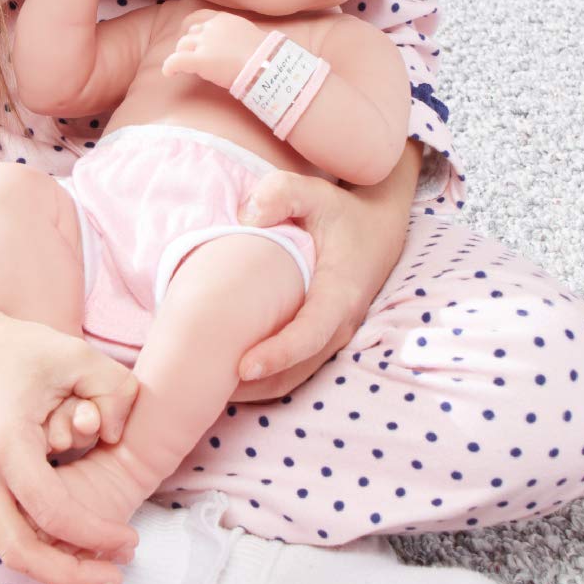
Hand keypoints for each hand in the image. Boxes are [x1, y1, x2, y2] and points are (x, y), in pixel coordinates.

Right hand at [0, 301, 141, 583]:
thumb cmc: (16, 347)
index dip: (97, 535)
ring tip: (96, 560)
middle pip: (22, 553)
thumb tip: (114, 438)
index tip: (130, 539)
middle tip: (113, 575)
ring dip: (51, 564)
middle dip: (71, 575)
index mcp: (6, 444)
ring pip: (7, 547)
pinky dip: (34, 539)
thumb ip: (114, 390)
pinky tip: (68, 532)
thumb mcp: (76, 353)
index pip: (56, 513)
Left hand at [161, 8, 265, 90]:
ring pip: (182, 46)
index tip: (193, 37)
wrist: (267, 65)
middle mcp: (212, 28)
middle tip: (194, 57)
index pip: (200, 17)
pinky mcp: (199, 60)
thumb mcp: (250, 35)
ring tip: (186, 67)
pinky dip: (169, 66)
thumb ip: (236, 35)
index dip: (193, 28)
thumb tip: (236, 45)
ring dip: (182, 55)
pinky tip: (168, 73)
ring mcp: (204, 43)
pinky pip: (176, 61)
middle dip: (190, 45)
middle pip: (190, 33)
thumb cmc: (265, 56)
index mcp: (225, 20)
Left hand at [227, 169, 410, 402]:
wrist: (377, 229)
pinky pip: (296, 371)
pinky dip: (265, 381)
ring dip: (257, 389)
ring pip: (295, 377)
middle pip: (298, 368)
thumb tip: (248, 217)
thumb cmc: (340, 211)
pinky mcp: (324, 341)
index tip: (243, 367)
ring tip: (209, 391)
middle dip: (256, 385)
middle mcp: (341, 324)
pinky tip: (228, 379)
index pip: (310, 333)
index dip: (279, 353)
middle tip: (206, 390)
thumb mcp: (314, 191)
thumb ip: (281, 194)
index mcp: (340, 292)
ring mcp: (334, 337)